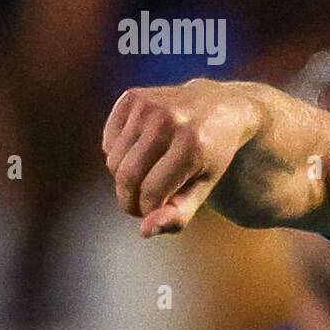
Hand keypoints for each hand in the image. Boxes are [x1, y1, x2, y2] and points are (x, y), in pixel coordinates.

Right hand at [102, 80, 262, 237]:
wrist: (221, 106)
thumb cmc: (212, 154)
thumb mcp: (205, 186)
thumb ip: (178, 214)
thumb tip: (144, 231)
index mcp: (191, 147)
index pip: (150, 193)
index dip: (147, 210)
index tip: (153, 211)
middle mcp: (168, 122)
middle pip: (126, 177)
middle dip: (128, 198)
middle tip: (139, 203)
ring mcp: (148, 106)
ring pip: (113, 161)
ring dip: (124, 178)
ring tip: (146, 175)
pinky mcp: (133, 97)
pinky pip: (108, 142)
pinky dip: (118, 155)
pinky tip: (142, 151)